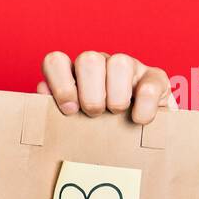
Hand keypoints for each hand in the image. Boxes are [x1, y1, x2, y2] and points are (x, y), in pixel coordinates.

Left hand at [36, 50, 175, 123]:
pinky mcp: (156, 78)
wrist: (139, 138)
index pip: (56, 61)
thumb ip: (54, 109)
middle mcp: (100, 64)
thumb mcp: (75, 122)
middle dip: (90, 94)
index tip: (69, 110)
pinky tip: (139, 120)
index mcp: (74, 75)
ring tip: (116, 115)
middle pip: (88, 59)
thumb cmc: (98, 130)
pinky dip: (144, 104)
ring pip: (119, 63)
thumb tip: (43, 92)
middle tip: (94, 115)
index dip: (60, 85)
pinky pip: (150, 82)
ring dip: (116, 96)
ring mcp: (129, 67)